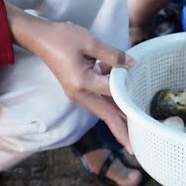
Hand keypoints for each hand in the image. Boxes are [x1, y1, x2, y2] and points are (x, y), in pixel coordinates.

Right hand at [16, 14, 135, 151]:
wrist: (41, 38)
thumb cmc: (63, 38)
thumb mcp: (90, 42)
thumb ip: (112, 55)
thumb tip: (131, 64)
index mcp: (82, 83)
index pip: (112, 91)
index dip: (128, 89)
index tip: (144, 95)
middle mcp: (80, 93)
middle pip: (105, 115)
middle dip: (121, 131)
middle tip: (134, 147)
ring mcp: (78, 93)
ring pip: (103, 109)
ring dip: (118, 118)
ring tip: (134, 127)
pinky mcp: (79, 88)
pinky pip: (99, 98)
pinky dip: (112, 103)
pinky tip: (125, 102)